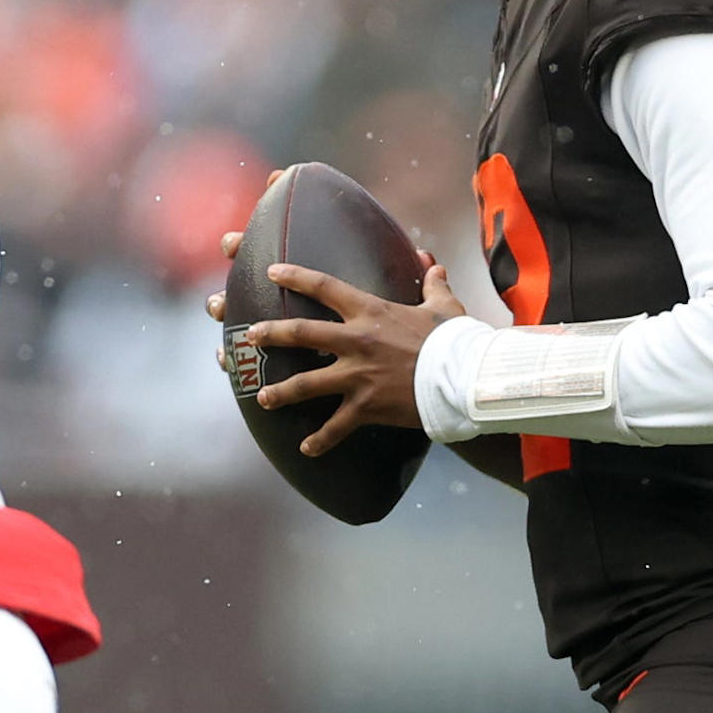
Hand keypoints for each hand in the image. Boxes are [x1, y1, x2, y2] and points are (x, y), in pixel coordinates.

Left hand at [236, 258, 456, 454]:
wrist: (462, 378)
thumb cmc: (454, 340)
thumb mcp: (443, 307)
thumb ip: (432, 284)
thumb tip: (433, 263)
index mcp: (370, 311)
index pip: (325, 287)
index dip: (295, 277)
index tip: (271, 272)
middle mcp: (356, 341)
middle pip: (301, 333)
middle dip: (271, 334)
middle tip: (250, 336)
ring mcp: (357, 375)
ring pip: (307, 383)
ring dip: (281, 392)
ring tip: (262, 398)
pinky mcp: (366, 406)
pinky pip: (336, 427)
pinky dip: (320, 440)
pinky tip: (305, 449)